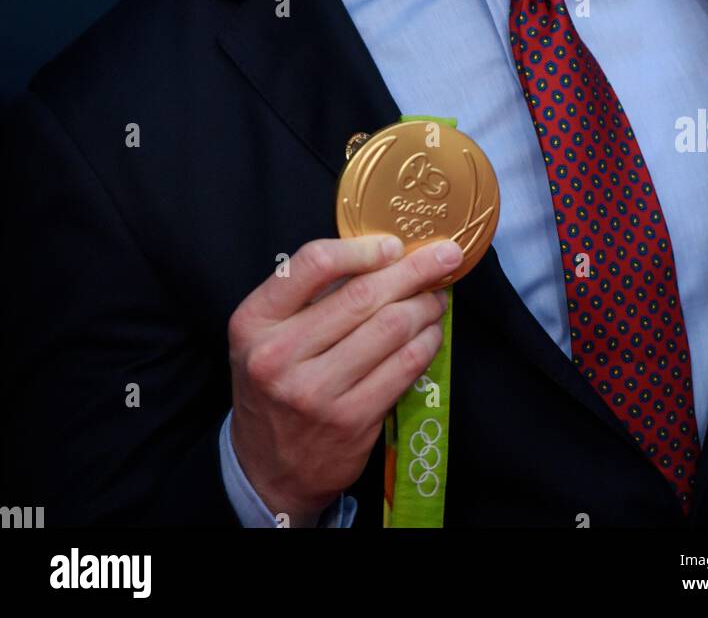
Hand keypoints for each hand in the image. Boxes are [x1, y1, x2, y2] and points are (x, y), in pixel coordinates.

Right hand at [227, 233, 462, 524]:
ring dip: (425, 306)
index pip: (313, 265)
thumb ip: (312, 294)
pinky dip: (426, 342)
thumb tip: (386, 255)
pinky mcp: (351, 422)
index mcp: (254, 321)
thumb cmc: (275, 383)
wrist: (267, 469)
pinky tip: (431, 333)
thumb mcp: (268, 333)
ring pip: (391, 329)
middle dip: (414, 270)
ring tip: (436, 297)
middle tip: (445, 256)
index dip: (362, 249)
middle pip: (362, 296)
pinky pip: (404, 367)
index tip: (394, 245)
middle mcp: (279, 355)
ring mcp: (315, 393)